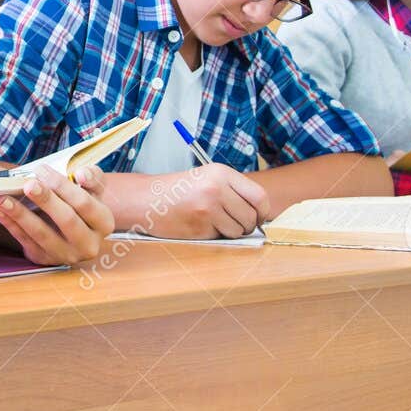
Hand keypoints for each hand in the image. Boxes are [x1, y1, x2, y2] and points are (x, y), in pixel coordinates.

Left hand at [0, 165, 113, 265]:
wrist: (72, 230)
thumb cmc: (81, 204)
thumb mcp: (93, 190)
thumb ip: (92, 177)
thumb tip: (82, 173)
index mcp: (104, 223)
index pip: (85, 204)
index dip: (65, 186)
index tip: (43, 170)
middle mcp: (89, 244)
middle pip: (67, 220)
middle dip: (46, 200)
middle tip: (28, 184)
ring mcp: (67, 255)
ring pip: (43, 234)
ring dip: (21, 215)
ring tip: (3, 199)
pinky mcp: (46, 260)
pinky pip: (26, 242)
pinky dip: (12, 225)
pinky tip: (0, 210)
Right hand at [144, 164, 270, 239]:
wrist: (147, 199)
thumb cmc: (178, 191)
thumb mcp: (207, 178)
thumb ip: (233, 190)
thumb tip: (261, 213)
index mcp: (221, 173)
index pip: (259, 196)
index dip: (263, 212)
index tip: (259, 218)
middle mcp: (217, 189)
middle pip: (250, 216)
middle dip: (247, 225)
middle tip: (235, 224)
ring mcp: (208, 208)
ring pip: (237, 230)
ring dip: (231, 232)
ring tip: (213, 223)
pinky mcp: (199, 227)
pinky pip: (220, 237)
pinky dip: (214, 235)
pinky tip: (200, 226)